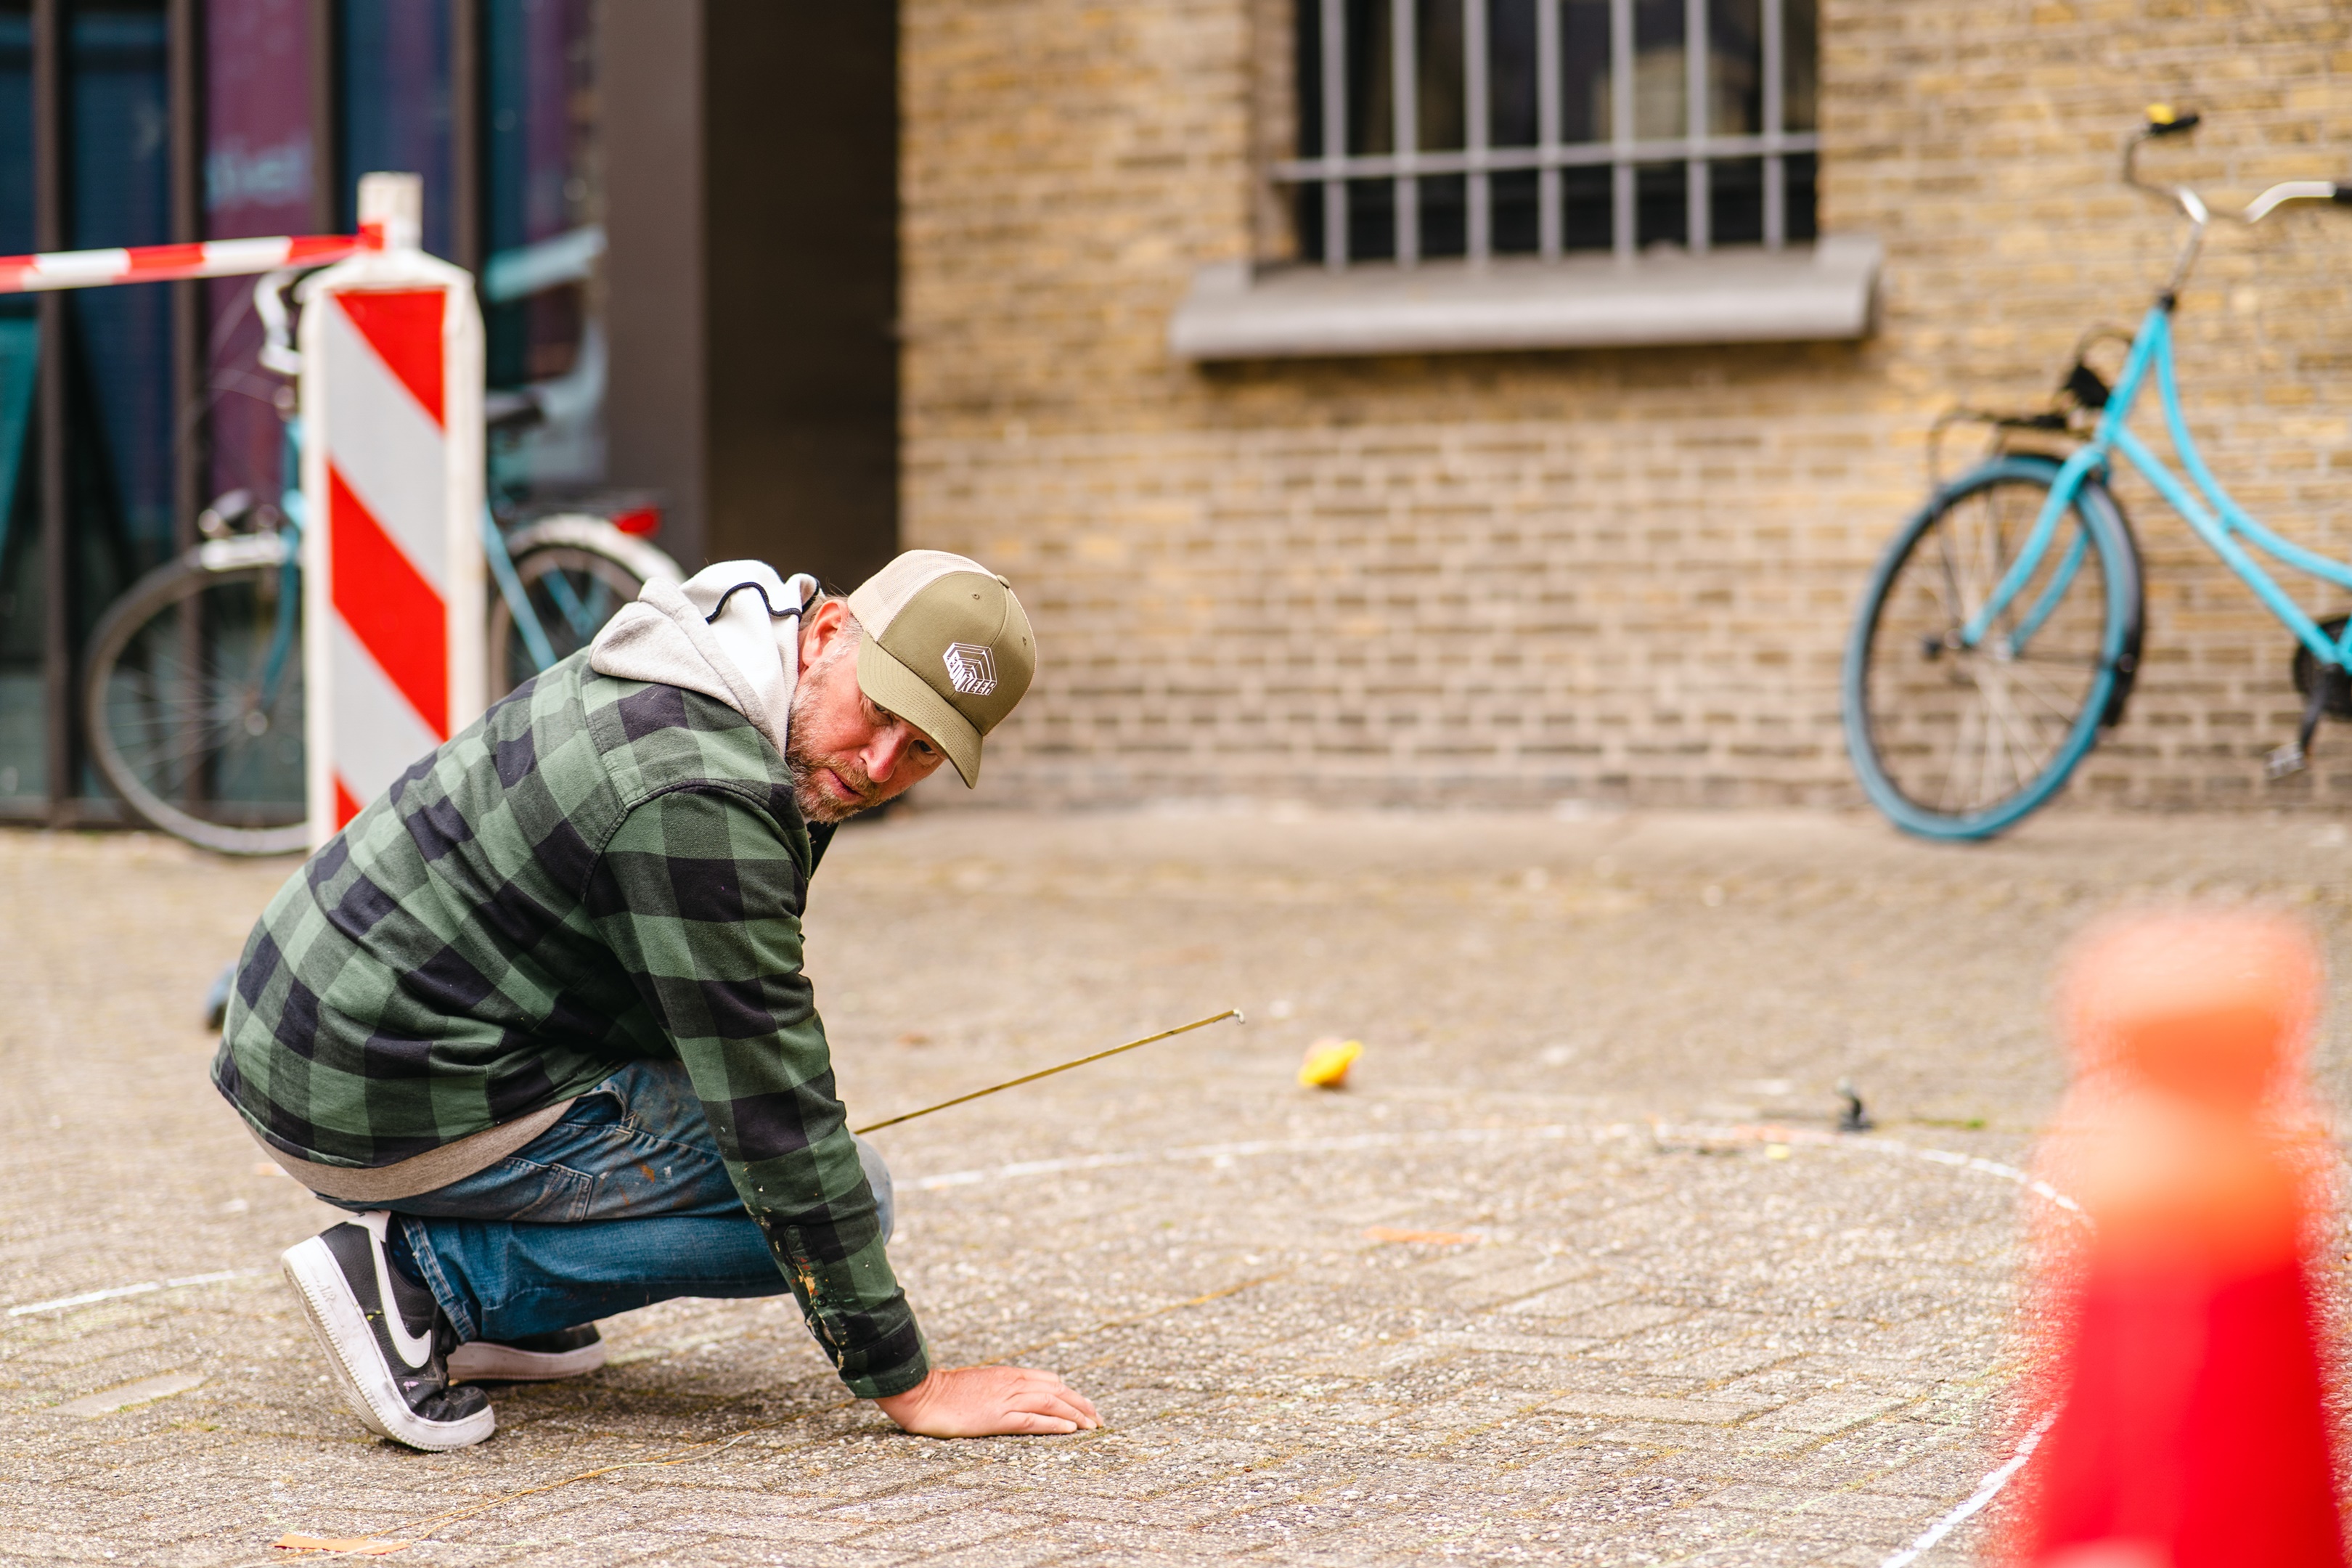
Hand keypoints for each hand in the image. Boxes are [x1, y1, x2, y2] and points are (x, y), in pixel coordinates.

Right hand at [873, 1364, 1100, 1436]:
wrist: (923, 1393)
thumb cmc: (946, 1393)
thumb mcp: (979, 1385)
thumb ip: (999, 1388)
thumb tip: (1016, 1396)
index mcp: (1009, 1375)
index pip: (1050, 1381)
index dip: (1072, 1394)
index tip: (1086, 1407)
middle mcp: (1012, 1384)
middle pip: (1058, 1391)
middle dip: (1082, 1404)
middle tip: (1099, 1420)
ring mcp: (1006, 1399)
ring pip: (1051, 1403)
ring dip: (1076, 1414)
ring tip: (1093, 1426)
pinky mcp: (997, 1417)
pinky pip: (1032, 1419)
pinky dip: (1054, 1423)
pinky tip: (1070, 1429)